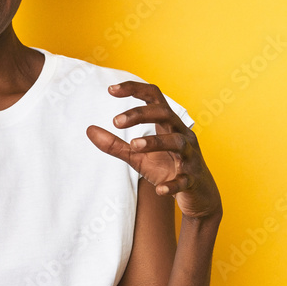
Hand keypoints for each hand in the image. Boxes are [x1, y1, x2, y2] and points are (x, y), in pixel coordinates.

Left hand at [86, 81, 221, 218]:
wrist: (197, 196)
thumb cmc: (167, 169)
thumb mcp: (137, 156)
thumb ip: (114, 144)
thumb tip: (89, 130)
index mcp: (168, 125)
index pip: (154, 98)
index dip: (134, 90)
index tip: (110, 90)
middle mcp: (182, 135)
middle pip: (165, 114)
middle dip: (140, 114)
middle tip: (116, 121)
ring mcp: (190, 157)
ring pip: (178, 142)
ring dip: (156, 142)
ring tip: (134, 145)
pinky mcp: (193, 180)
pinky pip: (185, 180)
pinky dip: (173, 184)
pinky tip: (159, 189)